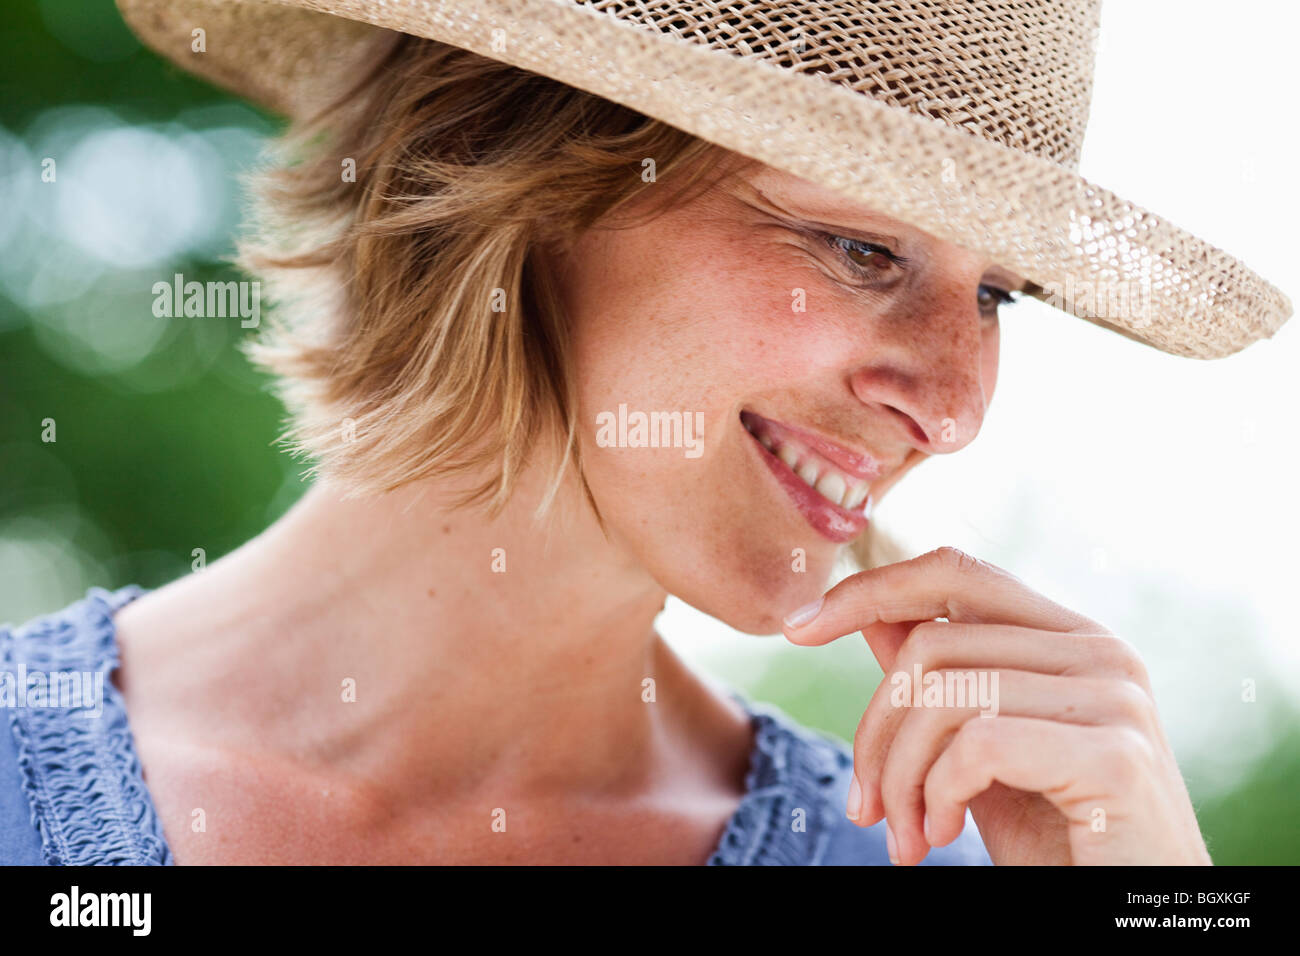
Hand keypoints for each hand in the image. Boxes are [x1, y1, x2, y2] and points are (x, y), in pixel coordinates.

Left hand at [782, 547, 1211, 865]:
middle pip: (929, 643)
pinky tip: (944, 834)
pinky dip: (938, 792)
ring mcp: (1115, 698)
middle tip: (866, 810)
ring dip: (899, 778)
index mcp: (1071, 638)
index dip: (868, 589)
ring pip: (944, 695)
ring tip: (906, 837)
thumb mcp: (980, 754)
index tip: (797, 630)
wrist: (1134, 917)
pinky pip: (979, 743)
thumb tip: (872, 612)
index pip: (954, 574)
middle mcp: (1101, 651)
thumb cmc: (1060, 839)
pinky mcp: (1116, 756)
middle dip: (874, 733)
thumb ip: (940, 681)